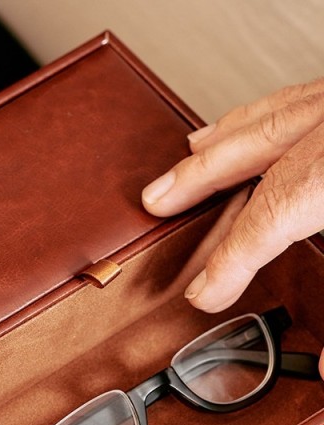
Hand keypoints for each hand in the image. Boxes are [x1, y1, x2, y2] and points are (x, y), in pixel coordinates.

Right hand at [141, 78, 323, 375]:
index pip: (273, 212)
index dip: (230, 258)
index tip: (203, 294)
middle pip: (258, 149)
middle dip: (201, 178)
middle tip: (156, 202)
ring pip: (275, 113)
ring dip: (225, 140)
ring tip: (188, 154)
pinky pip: (301, 98)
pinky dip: (263, 115)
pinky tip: (249, 124)